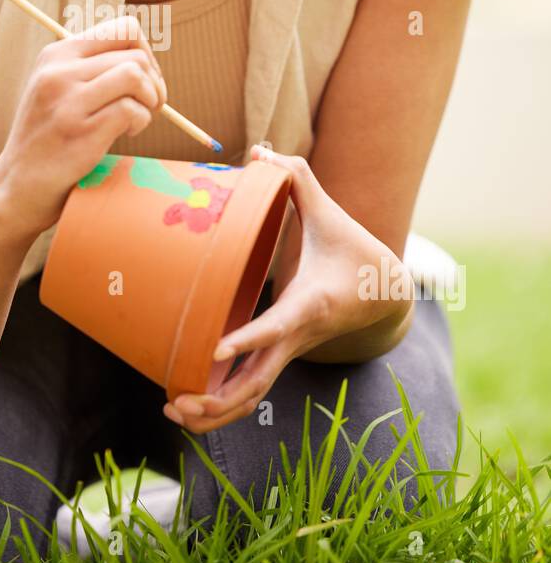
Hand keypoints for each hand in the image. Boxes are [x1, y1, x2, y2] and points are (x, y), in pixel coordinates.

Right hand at [0, 14, 167, 243]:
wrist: (18, 185)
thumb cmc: (48, 137)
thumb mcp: (56, 89)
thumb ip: (90, 68)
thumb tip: (144, 57)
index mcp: (56, 55)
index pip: (121, 28)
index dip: (144, 51)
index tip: (142, 79)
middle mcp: (59, 71)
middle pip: (134, 53)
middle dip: (154, 80)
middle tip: (147, 105)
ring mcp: (68, 100)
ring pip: (135, 74)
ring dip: (150, 99)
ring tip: (137, 118)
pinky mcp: (81, 130)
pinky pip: (131, 109)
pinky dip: (140, 121)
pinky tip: (126, 133)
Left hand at [163, 145, 414, 432]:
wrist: (387, 293)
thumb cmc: (355, 251)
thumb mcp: (331, 214)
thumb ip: (297, 181)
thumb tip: (262, 150)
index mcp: (309, 304)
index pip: (276, 327)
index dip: (246, 339)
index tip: (215, 350)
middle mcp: (297, 336)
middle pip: (257, 383)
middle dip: (217, 399)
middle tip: (179, 400)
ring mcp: (289, 352)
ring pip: (252, 397)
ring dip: (215, 412)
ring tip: (174, 412)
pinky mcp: (282, 357)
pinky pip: (251, 390)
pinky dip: (222, 404)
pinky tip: (187, 406)